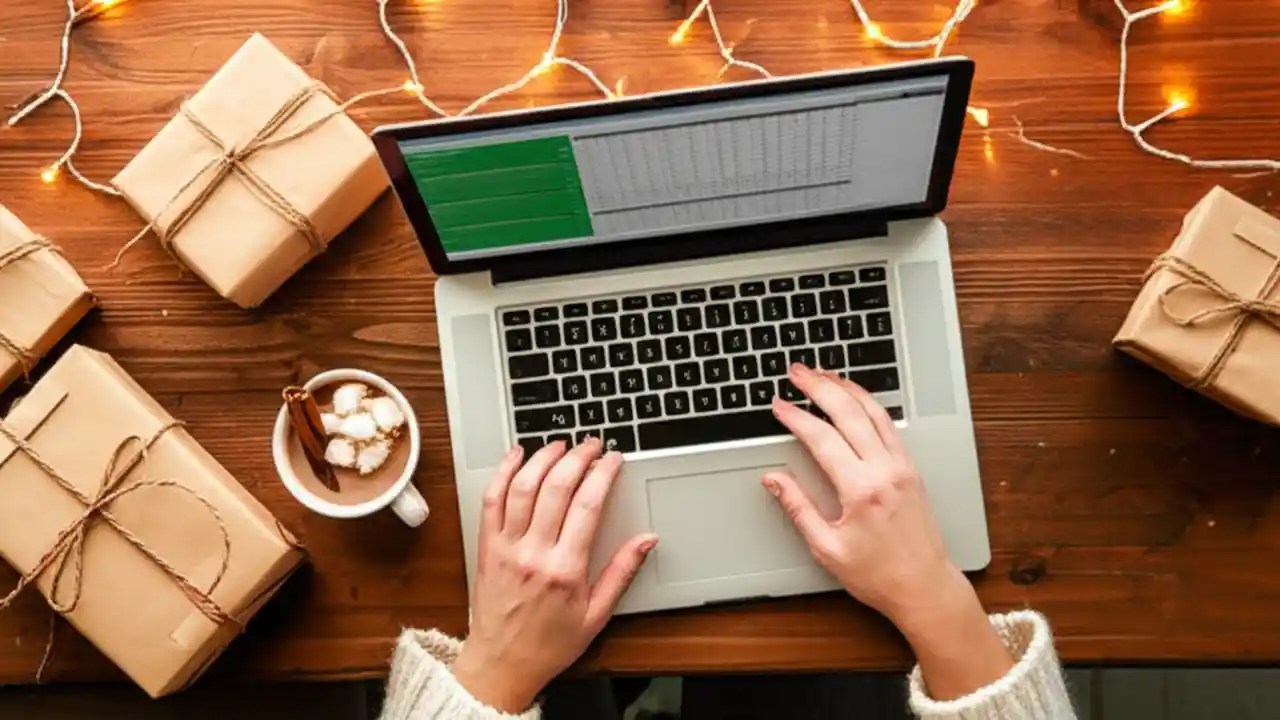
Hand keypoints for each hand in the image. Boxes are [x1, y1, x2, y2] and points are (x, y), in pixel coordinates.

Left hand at [452, 439, 656, 712]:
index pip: (587, 505)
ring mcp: (506, 547)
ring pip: (522, 486)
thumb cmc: (549, 643)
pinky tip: (516, 456)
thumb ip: (622, 572)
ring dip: (543, 458)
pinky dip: (503, 472)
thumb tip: (647, 540)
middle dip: (577, 456)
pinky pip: (491, 500)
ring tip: (560, 445)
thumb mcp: (597, 614)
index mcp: (565, 570)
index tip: (613, 459)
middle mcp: (534, 553)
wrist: (501, 664)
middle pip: (556, 487)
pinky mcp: (486, 546)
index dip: (603, 473)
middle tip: (591, 444)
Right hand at [765, 364, 1011, 699]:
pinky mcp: (911, 469)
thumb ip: (798, 507)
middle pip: (849, 413)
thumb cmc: (878, 575)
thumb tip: (774, 479)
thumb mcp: (826, 548)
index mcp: (861, 490)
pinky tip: (855, 396)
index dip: (796, 417)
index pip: (822, 438)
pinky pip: (889, 424)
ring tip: (824, 373)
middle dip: (819, 387)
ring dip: (846, 387)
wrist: (925, 587)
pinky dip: (869, 403)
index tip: (778, 406)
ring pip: (873, 411)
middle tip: (797, 371)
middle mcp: (885, 471)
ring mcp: (902, 466)